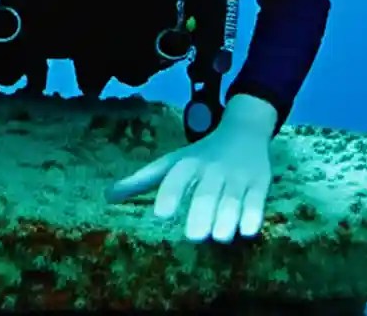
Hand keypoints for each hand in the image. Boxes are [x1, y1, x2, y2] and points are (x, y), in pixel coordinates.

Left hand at [107, 94, 276, 242]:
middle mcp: (212, 168)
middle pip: (206, 191)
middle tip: (193, 235)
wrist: (244, 131)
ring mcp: (238, 175)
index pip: (176, 177)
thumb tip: (106, 196)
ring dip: (226, 217)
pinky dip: (252, 216)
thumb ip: (142, 180)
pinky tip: (246, 230)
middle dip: (201, 212)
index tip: (160, 214)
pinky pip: (257, 200)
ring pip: (233, 198)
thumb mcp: (172, 161)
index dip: (169, 194)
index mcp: (188, 163)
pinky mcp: (260, 182)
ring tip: (218, 236)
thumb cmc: (201, 154)